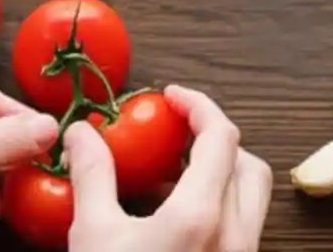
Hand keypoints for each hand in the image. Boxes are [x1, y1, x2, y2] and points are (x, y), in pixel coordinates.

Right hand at [65, 85, 272, 251]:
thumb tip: (81, 133)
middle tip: (174, 131)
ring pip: (250, 198)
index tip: (169, 96)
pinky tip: (172, 217)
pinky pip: (240, 228)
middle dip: (214, 138)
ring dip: (220, 173)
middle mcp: (236, 237)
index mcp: (204, 216)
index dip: (198, 105)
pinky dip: (217, 206)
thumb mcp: (93, 236)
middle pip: (247, 163)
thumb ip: (92, 176)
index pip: (221, 136)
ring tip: (170, 172)